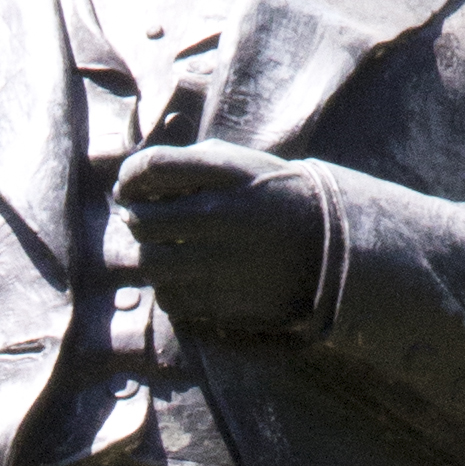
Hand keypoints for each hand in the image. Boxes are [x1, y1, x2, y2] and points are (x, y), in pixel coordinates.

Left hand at [113, 141, 325, 334]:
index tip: (128, 185)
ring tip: (164, 250)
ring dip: (150, 256)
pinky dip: (168, 289)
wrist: (335, 248)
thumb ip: (195, 164)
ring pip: (151, 264)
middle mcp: (219, 216)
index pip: (151, 168)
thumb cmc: (281, 200)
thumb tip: (140, 180)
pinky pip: (171, 298)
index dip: (129, 176)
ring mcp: (220, 262)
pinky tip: (183, 279)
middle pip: (143, 220)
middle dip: (136, 218)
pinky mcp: (224, 301)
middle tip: (142, 219)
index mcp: (226, 174)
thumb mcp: (245, 165)